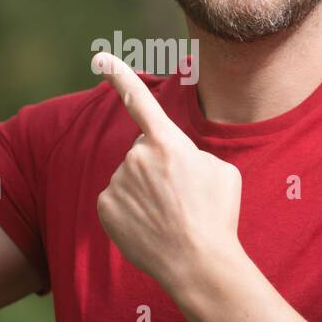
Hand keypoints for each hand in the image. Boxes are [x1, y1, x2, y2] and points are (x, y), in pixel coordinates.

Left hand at [93, 51, 243, 295]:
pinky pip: (117, 199)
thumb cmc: (217, 215)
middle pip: (143, 152)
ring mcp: (118, 181)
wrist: (198, 263)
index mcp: (167, 141)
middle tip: (182, 198)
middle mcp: (136, 156)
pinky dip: (130, 211)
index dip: (119, 75)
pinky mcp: (105, 206)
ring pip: (130, 177)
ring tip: (170, 216)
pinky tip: (149, 227)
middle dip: (159, 168)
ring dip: (146, 191)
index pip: (139, 100)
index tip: (100, 58)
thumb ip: (190, 154)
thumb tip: (172, 161)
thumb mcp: (221, 171)